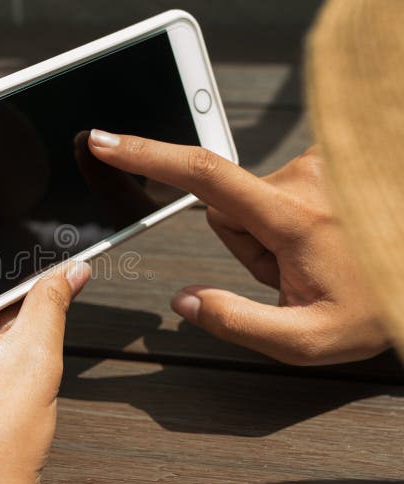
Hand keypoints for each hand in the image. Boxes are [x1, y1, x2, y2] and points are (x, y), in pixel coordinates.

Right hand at [87, 129, 388, 364]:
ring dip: (268, 231)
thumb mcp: (308, 341)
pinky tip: (321, 235)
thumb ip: (238, 323)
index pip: (205, 176)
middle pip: (226, 206)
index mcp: (294, 218)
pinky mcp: (328, 159)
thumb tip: (185, 300)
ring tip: (311, 256)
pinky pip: (278, 187)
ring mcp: (321, 164)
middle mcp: (306, 178)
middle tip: (290, 272)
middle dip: (244, 243)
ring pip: (252, 199)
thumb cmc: (381, 306)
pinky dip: (287, 215)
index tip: (108, 143)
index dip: (148, 157)